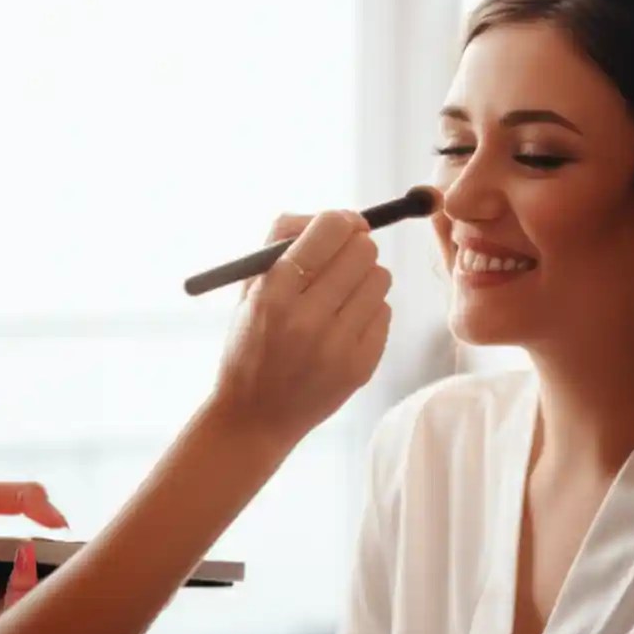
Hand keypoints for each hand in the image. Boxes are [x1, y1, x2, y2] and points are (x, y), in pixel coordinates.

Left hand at [0, 481, 67, 627]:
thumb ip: (24, 496)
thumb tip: (63, 521)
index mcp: (6, 536)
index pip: (47, 548)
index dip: (62, 555)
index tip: (68, 558)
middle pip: (39, 578)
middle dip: (46, 580)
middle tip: (38, 577)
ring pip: (22, 602)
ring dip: (27, 600)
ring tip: (17, 591)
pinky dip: (7, 617)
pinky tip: (5, 608)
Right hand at [211, 210, 392, 440]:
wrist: (254, 417)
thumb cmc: (251, 342)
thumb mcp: (249, 289)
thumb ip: (285, 243)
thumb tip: (342, 216)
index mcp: (273, 293)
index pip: (330, 229)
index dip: (343, 220)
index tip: (344, 225)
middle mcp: (306, 318)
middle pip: (364, 250)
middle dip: (356, 247)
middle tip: (346, 257)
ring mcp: (337, 346)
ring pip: (381, 279)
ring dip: (365, 279)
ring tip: (341, 296)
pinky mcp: (359, 367)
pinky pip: (384, 313)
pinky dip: (369, 311)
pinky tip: (344, 326)